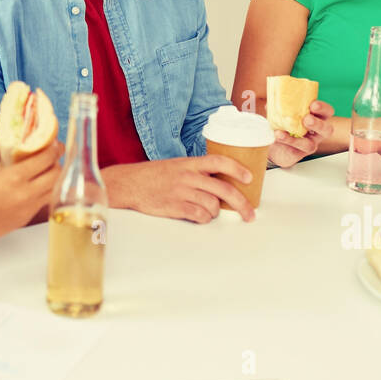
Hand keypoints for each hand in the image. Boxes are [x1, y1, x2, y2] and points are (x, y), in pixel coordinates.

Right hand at [0, 140, 61, 246]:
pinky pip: (44, 201)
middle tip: (52, 156)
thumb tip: (6, 135)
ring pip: (54, 189)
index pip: (46, 159)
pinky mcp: (27, 218)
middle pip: (56, 174)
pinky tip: (36, 185)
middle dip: (57, 162)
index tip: (55, 143)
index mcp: (15, 177)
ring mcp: (29, 208)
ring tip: (46, 170)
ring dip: (54, 178)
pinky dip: (45, 191)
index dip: (54, 149)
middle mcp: (26, 193)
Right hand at [103, 156, 255, 223]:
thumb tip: (221, 181)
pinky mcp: (175, 206)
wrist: (130, 184)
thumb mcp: (177, 165)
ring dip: (215, 212)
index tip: (250, 178)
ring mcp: (182, 191)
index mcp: (190, 163)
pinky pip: (199, 216)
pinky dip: (204, 218)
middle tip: (249, 213)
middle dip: (241, 203)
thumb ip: (197, 171)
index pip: (220, 161)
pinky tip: (199, 216)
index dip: (237, 169)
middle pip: (223, 189)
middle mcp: (188, 176)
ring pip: (213, 205)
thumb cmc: (154, 175)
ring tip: (209, 211)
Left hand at [268, 99, 335, 167]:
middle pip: (326, 129)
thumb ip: (280, 106)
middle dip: (318, 124)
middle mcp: (317, 132)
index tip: (313, 104)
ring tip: (284, 131)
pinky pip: (295, 150)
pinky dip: (286, 141)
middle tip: (307, 119)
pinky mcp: (299, 154)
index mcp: (317, 117)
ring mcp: (309, 144)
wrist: (276, 144)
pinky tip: (278, 135)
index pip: (327, 112)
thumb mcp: (283, 112)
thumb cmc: (284, 124)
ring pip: (310, 144)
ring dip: (297, 138)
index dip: (323, 108)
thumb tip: (271, 102)